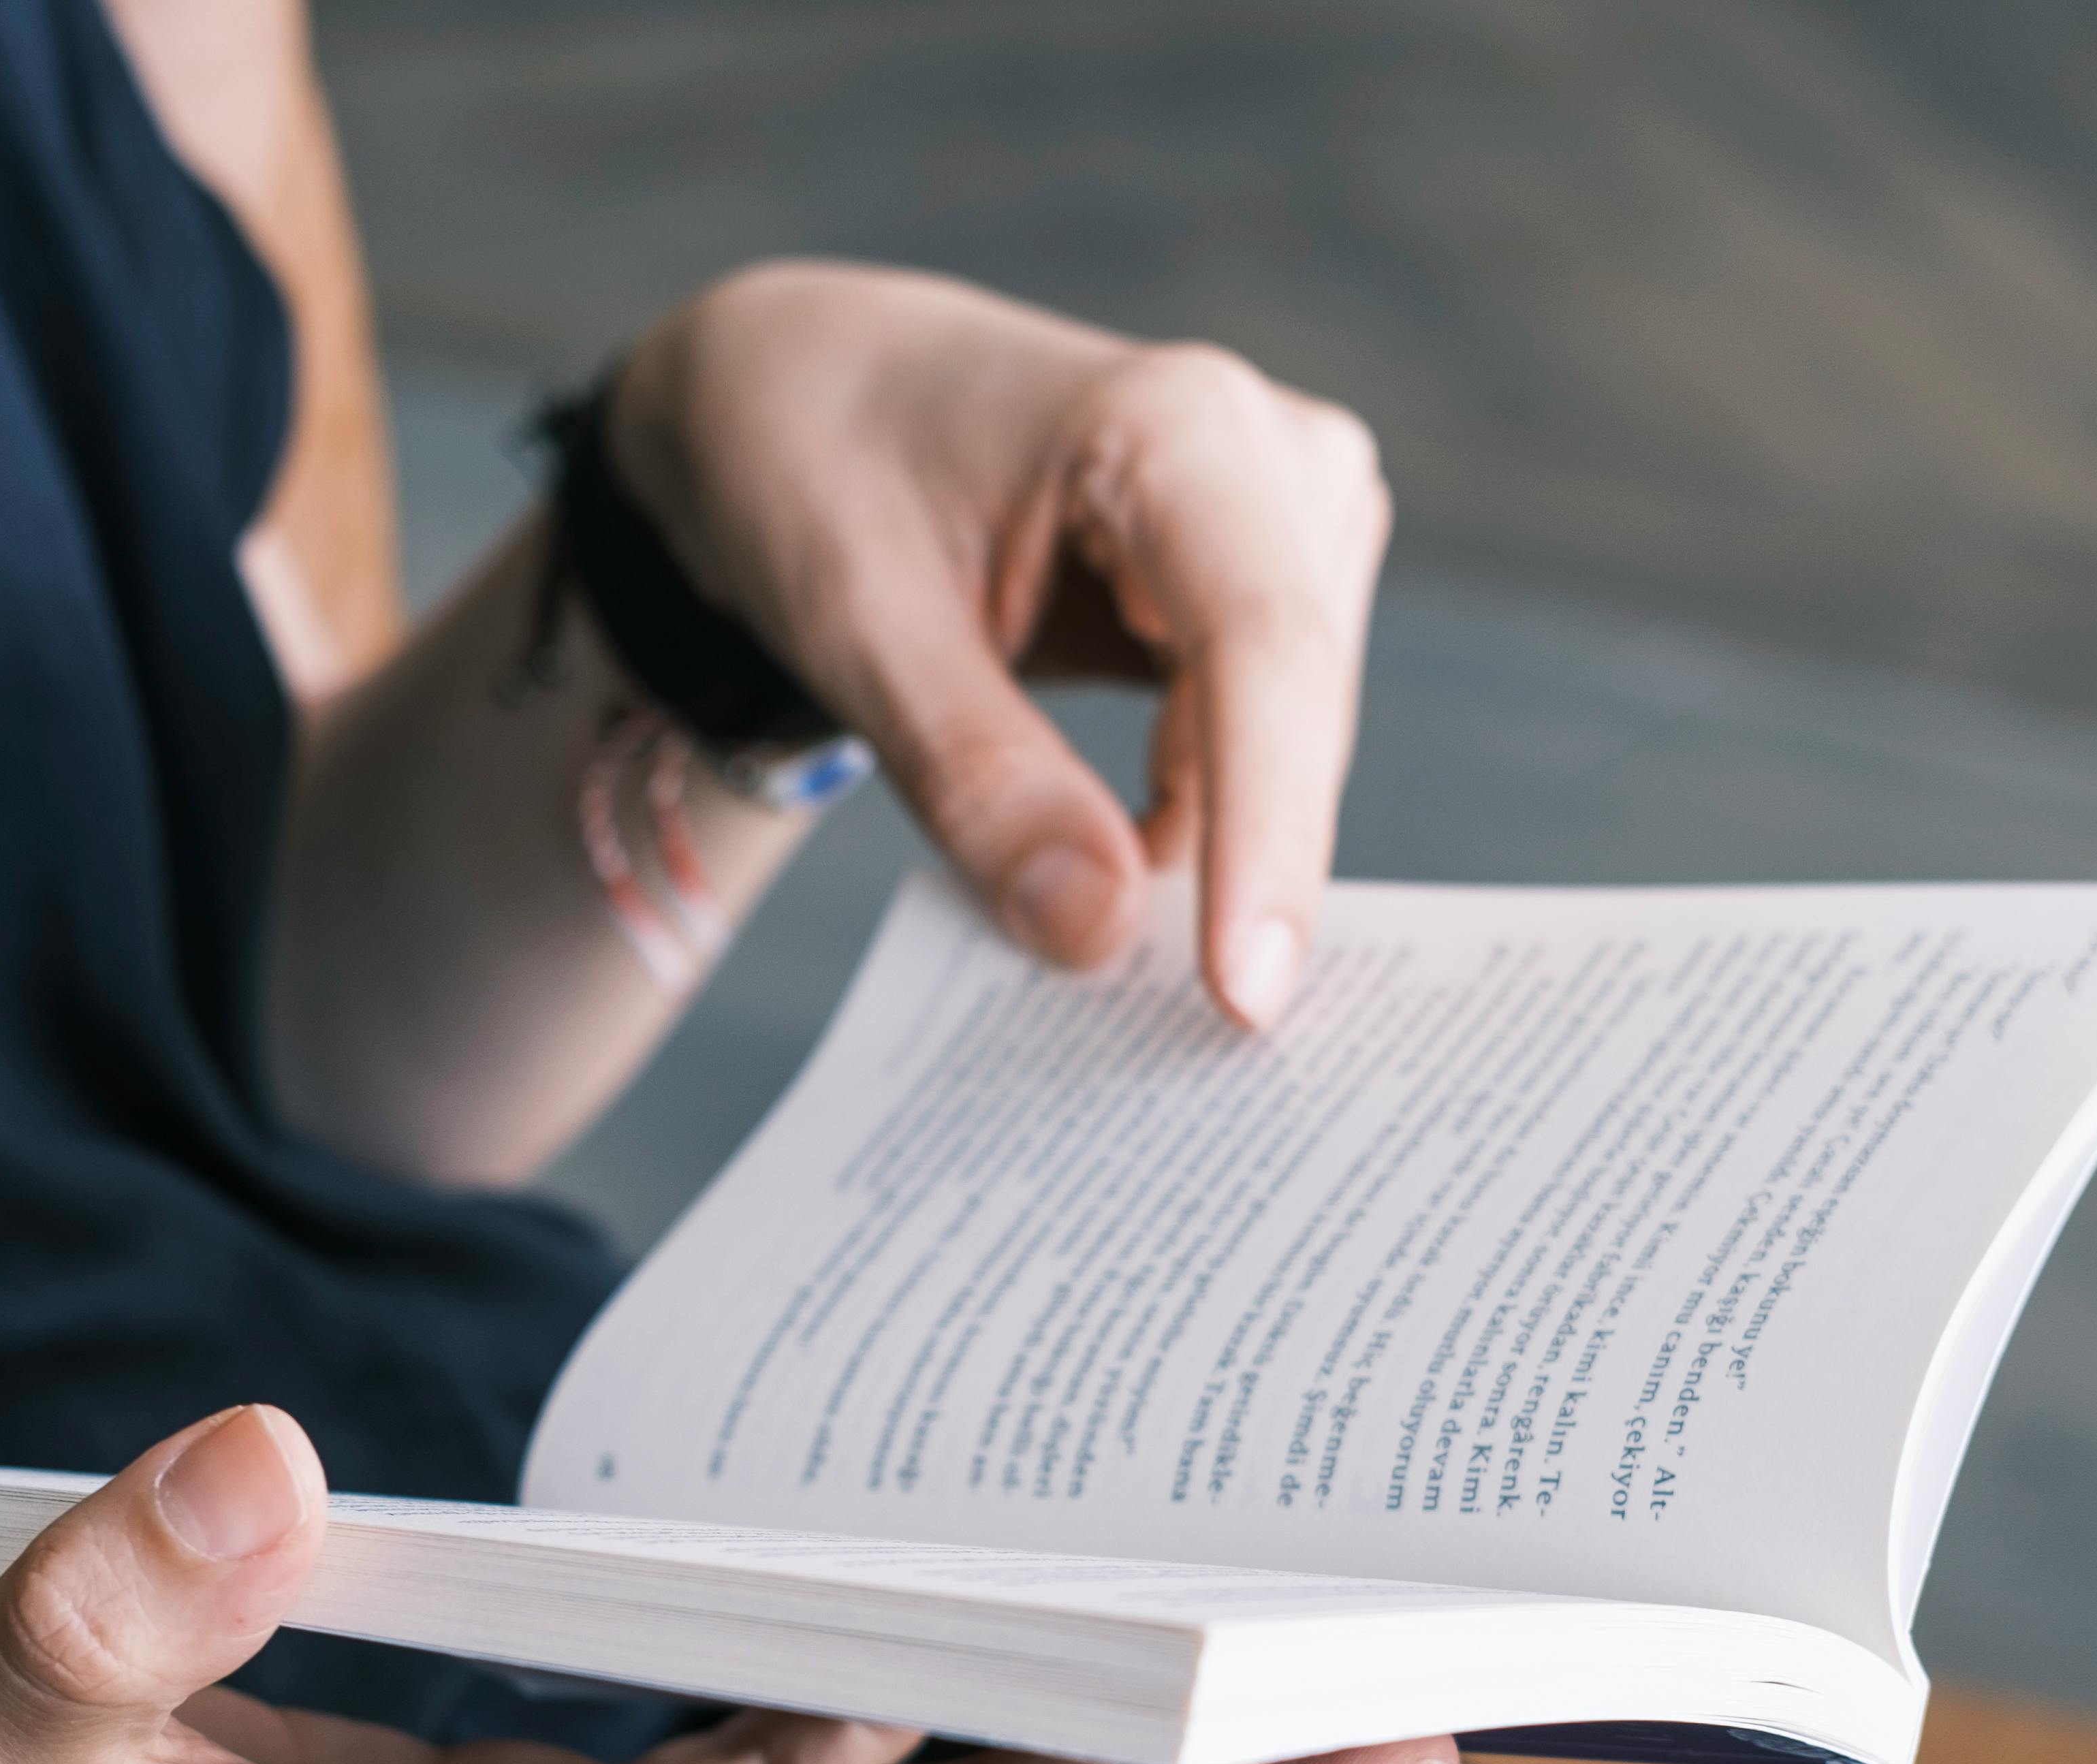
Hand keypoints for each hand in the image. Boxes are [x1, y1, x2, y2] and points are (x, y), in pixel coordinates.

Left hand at [608, 262, 1390, 1029]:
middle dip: (1237, 874)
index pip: (1263, 651)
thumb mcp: (858, 622)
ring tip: (1091, 922)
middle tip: (1158, 1036)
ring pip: (1288, 746)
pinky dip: (1196, 824)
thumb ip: (977, 777)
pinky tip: (1106, 862)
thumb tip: (1099, 933)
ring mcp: (1288, 520)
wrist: (803, 395)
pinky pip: (1261, 744)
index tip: (1245, 998)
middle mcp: (1270, 456)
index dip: (1270, 835)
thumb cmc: (816, 468)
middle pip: (1293, 713)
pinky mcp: (1270, 588)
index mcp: (1175, 422)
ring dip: (1209, 850)